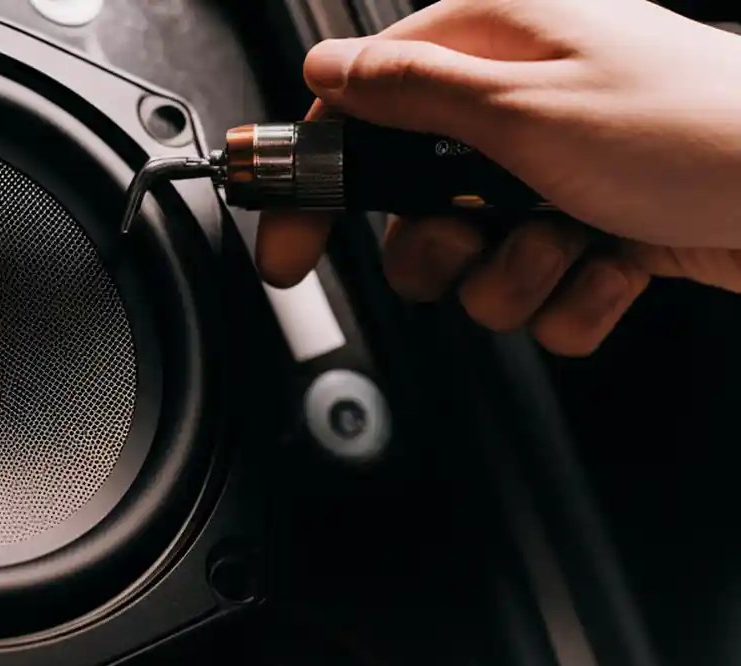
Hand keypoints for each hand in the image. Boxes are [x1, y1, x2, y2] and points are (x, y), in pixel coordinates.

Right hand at [256, 0, 740, 355]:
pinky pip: (540, 294)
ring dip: (518, 275)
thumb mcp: (525, 107)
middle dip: (441, 245)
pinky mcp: (596, 230)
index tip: (292, 249)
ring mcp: (558, 175)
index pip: (362, 108)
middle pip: (409, 204)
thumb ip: (410, 89)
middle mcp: (520, 109)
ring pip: (474, 261)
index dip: (320, 186)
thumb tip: (328, 70)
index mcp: (495, 46)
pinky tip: (617, 261)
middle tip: (474, 233)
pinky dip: (574, 297)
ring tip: (574, 242)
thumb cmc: (695, 135)